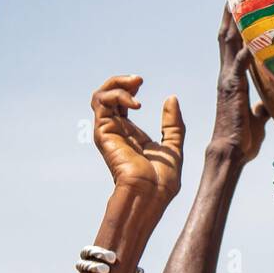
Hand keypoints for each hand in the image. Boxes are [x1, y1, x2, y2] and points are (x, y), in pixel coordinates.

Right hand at [91, 75, 184, 203]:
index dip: (128, 88)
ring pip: (99, 96)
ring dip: (116, 83)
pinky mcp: (103, 132)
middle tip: (139, 80)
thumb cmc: (161, 179)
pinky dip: (118, 95)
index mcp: (130, 134)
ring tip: (136, 84)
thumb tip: (171, 98)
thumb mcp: (174, 145)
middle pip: (107, 96)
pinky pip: (101, 103)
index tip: (141, 82)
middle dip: (121, 81)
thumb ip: (172, 123)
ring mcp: (108, 131)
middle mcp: (116, 131)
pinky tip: (136, 102)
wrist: (150, 193)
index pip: (121, 103)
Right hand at [211, 7, 269, 163]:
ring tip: (236, 0)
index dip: (234, 24)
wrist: (232, 151)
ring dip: (232, 22)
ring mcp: (228, 80)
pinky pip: (239, 64)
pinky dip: (245, 50)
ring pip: (228, 44)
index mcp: (233, 78)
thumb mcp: (257, 118)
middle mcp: (227, 74)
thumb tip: (267, 105)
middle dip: (229, 13)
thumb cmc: (244, 137)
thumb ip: (261, 107)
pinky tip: (251, 36)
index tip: (238, 4)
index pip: (232, 45)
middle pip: (226, 37)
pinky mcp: (233, 89)